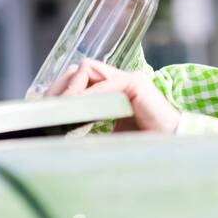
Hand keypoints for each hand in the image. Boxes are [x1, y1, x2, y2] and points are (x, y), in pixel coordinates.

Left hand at [45, 57, 180, 133]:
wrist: (172, 147)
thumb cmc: (144, 144)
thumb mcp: (110, 134)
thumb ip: (92, 129)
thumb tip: (60, 138)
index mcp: (114, 89)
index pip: (80, 77)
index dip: (62, 89)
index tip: (46, 109)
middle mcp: (121, 79)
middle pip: (80, 69)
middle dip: (61, 87)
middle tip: (48, 109)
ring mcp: (129, 78)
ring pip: (88, 70)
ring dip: (71, 90)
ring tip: (60, 109)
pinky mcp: (135, 84)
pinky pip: (103, 86)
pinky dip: (87, 98)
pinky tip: (77, 112)